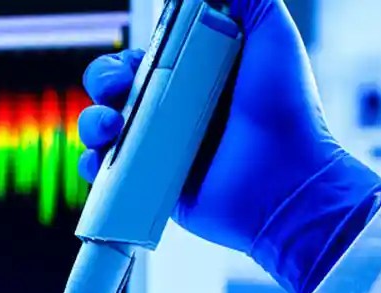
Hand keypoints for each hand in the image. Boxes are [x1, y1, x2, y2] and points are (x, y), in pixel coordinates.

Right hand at [77, 0, 380, 292]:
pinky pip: (108, 174)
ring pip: (102, 130)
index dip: (127, 58)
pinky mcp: (153, 186)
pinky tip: (101, 161)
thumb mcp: (272, 38)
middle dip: (101, 84)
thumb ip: (248, 2)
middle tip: (114, 91)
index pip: (142, 59)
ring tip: (109, 130)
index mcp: (194, 76)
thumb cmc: (288, 111)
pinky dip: (93, 167)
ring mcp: (160, 150)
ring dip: (91, 124)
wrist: (289, 180)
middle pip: (113, 90)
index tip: (135, 62)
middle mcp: (173, 111)